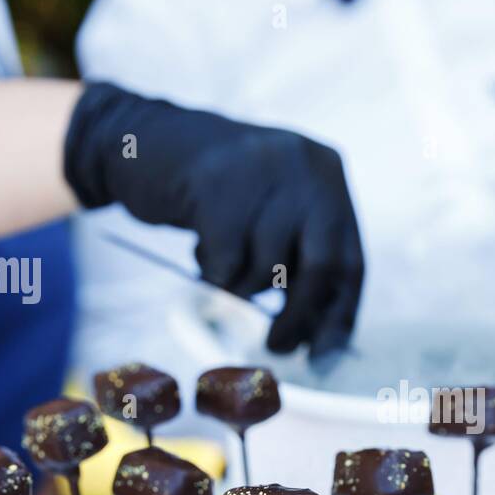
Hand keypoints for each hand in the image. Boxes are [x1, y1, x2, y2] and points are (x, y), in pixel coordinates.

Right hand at [64, 82, 363, 360]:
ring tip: (221, 261)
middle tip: (277, 346)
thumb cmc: (216, 193)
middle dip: (299, 317)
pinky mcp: (219, 188)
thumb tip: (321, 334)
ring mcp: (264, 173)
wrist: (144, 142)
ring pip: (268, 270)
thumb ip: (302, 255)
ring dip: (242, 286)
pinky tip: (201, 247)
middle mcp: (306, 166)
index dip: (339, 314)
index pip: (350, 259)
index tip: (323, 353)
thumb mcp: (273, 210)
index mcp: (328, 171)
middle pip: (322, 267)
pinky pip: (227, 265)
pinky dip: (212, 273)